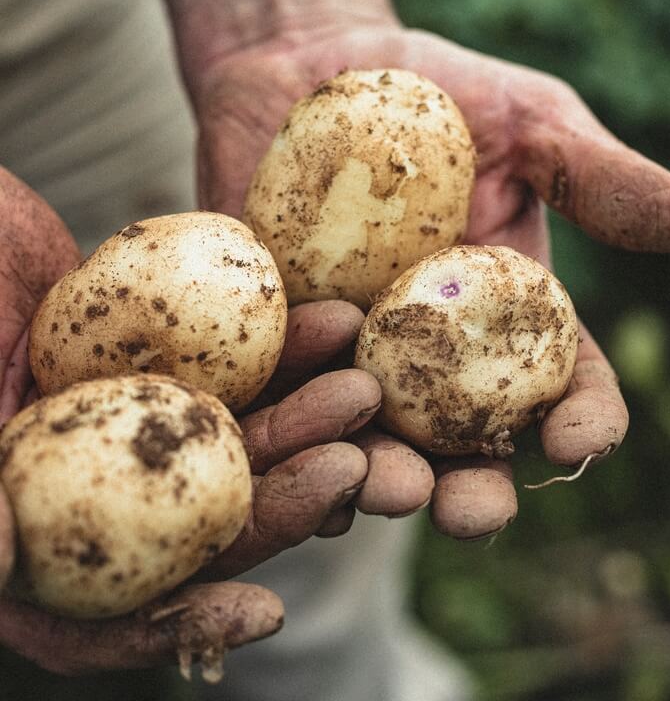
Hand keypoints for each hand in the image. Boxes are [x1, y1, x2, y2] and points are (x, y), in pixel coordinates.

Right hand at [0, 168, 384, 674]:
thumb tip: (2, 571)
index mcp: (39, 521)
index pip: (106, 613)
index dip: (181, 622)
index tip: (266, 612)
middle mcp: (101, 481)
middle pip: (201, 519)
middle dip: (283, 498)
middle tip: (351, 464)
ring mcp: (143, 418)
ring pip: (238, 436)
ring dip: (304, 416)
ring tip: (360, 386)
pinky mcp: (174, 359)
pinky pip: (240, 361)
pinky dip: (287, 347)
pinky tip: (332, 322)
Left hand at [192, 25, 669, 537]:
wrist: (309, 63)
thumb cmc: (434, 92)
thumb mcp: (526, 123)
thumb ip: (594, 175)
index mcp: (508, 315)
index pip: (560, 385)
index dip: (581, 420)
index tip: (581, 440)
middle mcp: (435, 351)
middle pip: (464, 443)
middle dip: (473, 490)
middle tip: (472, 512)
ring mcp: (353, 350)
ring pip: (372, 440)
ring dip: (380, 477)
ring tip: (382, 489)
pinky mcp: (279, 337)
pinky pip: (282, 399)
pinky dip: (288, 432)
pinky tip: (292, 457)